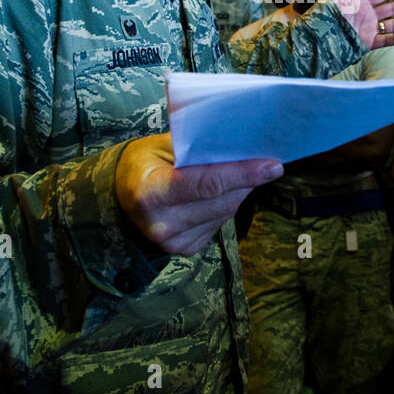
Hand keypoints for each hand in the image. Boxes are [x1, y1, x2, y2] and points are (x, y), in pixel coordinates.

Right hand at [116, 133, 282, 255]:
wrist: (119, 198)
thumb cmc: (142, 164)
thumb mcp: (160, 146)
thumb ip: (196, 147)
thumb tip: (242, 143)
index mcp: (151, 193)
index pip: (206, 183)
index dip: (242, 174)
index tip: (273, 165)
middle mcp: (162, 224)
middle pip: (223, 199)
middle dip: (248, 178)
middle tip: (265, 159)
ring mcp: (174, 242)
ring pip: (227, 211)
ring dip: (240, 191)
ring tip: (238, 171)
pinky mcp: (185, 250)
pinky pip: (221, 222)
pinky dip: (226, 204)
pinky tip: (219, 192)